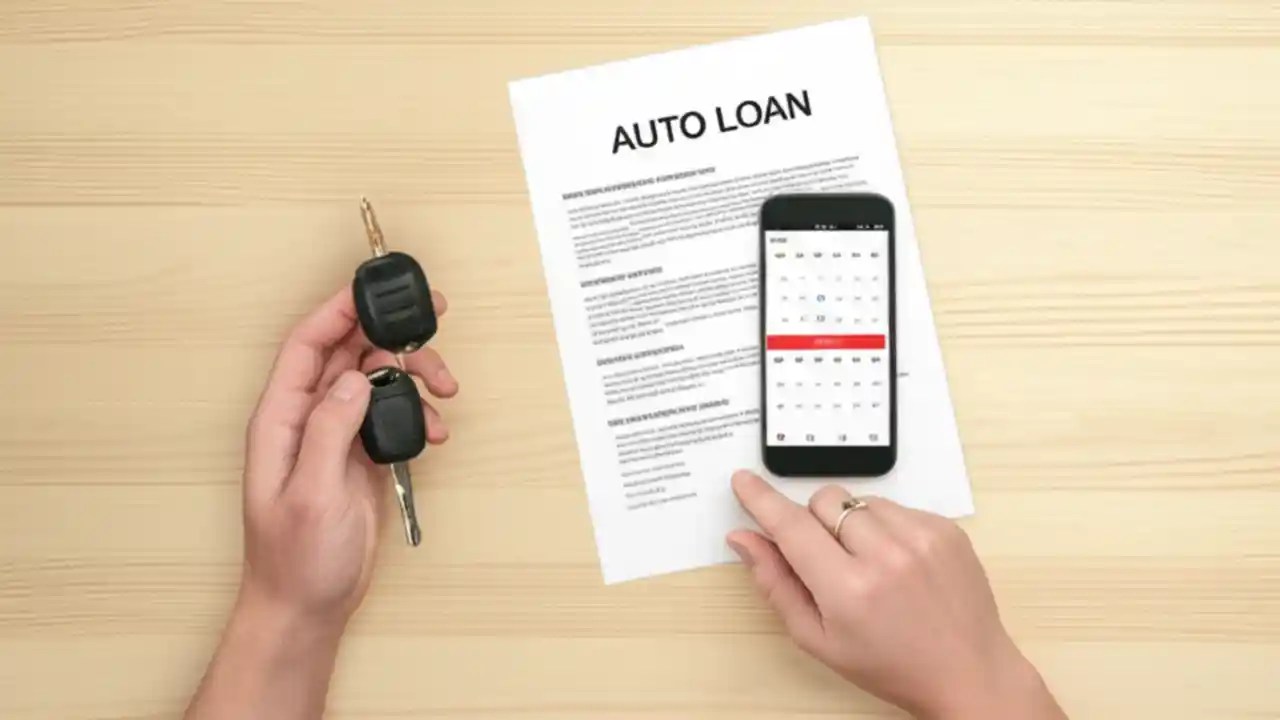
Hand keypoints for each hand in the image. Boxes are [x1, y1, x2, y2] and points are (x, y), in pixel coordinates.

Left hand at [187, 285, 456, 719]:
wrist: (308, 607)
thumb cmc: (297, 559)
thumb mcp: (312, 493)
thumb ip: (331, 431)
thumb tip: (355, 379)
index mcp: (281, 420)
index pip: (306, 345)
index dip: (337, 310)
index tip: (373, 290)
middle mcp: (308, 419)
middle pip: (348, 352)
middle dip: (389, 331)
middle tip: (431, 317)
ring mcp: (336, 436)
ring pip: (377, 380)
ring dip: (412, 375)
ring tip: (445, 385)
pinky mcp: (360, 456)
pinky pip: (391, 414)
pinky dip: (418, 413)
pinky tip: (434, 429)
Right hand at [727, 471, 1064, 719]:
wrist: (968, 673)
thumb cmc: (891, 664)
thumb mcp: (818, 638)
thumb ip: (776, 583)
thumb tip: (744, 539)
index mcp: (849, 590)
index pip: (791, 526)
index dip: (762, 500)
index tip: (744, 481)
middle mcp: (887, 556)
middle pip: (824, 500)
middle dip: (814, 521)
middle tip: (829, 560)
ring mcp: (922, 538)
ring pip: (860, 499)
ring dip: (853, 523)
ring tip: (871, 566)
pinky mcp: (946, 528)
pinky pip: (896, 506)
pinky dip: (887, 527)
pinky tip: (899, 564)